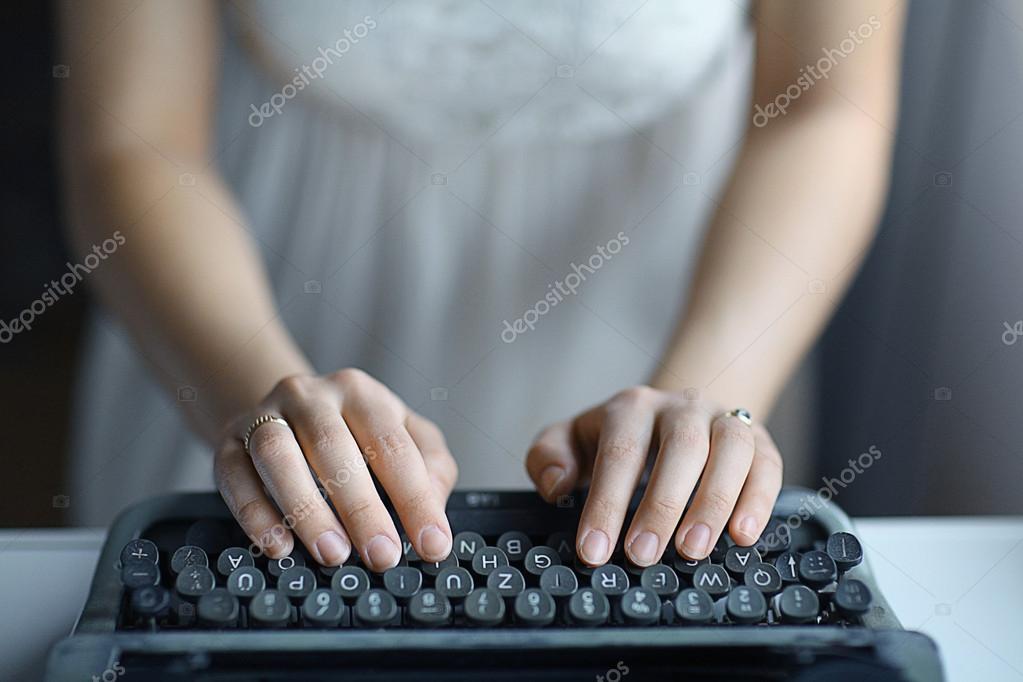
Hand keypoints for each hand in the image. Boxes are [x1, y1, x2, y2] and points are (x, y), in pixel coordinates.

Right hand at [213, 369, 456, 570]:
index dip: (415, 498)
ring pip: (278, 455)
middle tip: (381, 556)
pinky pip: (235, 476)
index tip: (431, 545)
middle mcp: (311, 396)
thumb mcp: (403, 436)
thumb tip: (435, 514)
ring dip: (306, 509)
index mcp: (362, 393)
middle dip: (362, 508)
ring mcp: (265, 415)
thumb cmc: (355, 435)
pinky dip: (255, 514)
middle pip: (334, 447)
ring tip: (333, 554)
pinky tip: (279, 546)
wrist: (285, 412)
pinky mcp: (228, 442)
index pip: (393, 445)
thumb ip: (430, 468)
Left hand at [525, 386, 781, 566]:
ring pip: (729, 452)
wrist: (676, 414)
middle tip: (642, 556)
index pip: (619, 453)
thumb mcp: (572, 440)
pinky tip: (743, 536)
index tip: (594, 550)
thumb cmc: (619, 440)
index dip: (606, 504)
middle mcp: (681, 407)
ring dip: (714, 503)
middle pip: (680, 450)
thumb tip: (556, 486)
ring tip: (693, 550)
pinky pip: (767, 465)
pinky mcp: (759, 441)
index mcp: (631, 407)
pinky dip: (758, 500)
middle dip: (661, 507)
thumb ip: (548, 456)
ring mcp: (724, 420)